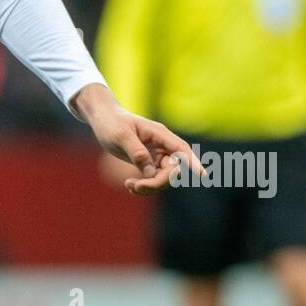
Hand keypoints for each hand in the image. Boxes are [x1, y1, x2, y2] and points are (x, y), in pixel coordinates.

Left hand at [71, 83, 201, 194]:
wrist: (103, 119)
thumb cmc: (111, 123)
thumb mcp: (121, 136)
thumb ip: (137, 152)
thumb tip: (151, 172)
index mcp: (159, 134)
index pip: (182, 150)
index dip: (194, 163)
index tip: (203, 176)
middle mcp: (162, 144)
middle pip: (173, 170)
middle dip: (157, 183)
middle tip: (135, 187)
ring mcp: (157, 154)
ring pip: (164, 177)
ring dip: (149, 187)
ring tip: (129, 185)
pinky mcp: (149, 162)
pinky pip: (154, 179)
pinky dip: (145, 185)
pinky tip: (130, 185)